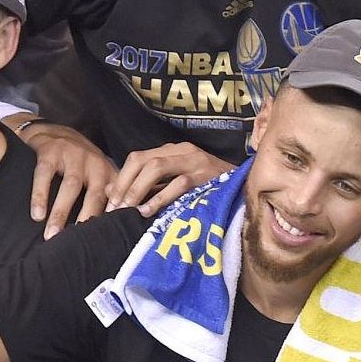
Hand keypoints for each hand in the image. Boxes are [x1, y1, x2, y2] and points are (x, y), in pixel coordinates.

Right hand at [20, 122, 117, 239]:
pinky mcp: (50, 152)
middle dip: (88, 220)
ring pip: (70, 187)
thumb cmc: (79, 162)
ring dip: (61, 213)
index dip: (114, 218)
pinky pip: (44, 176)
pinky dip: (40, 196)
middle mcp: (95, 163)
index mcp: (109, 173)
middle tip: (79, 243)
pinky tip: (37, 214)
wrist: (52, 131)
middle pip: (95, 195)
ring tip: (52, 235)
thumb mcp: (99, 174)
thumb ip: (109, 196)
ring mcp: (73, 156)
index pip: (115, 198)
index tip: (109, 240)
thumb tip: (118, 229)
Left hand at [107, 143, 236, 216]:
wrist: (249, 190)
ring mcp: (196, 161)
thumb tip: (111, 190)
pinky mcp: (207, 176)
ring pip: (156, 167)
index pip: (138, 157)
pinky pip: (178, 184)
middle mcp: (184, 150)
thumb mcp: (177, 185)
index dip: (121, 178)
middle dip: (124, 184)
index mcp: (175, 150)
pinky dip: (160, 198)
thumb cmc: (211, 192)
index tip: (111, 201)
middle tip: (115, 207)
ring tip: (127, 209)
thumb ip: (150, 187)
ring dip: (137, 189)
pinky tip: (148, 211)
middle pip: (142, 159)